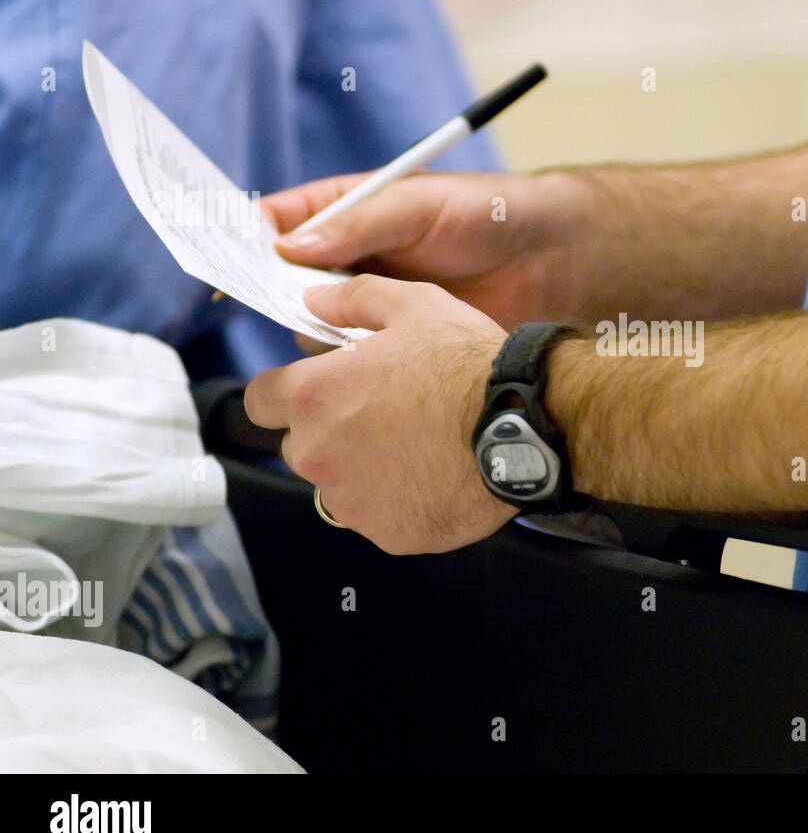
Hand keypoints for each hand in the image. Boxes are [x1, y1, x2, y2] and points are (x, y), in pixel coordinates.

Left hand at [243, 274, 518, 553]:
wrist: (523, 427)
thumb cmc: (467, 364)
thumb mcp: (413, 305)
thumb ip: (351, 299)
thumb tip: (313, 300)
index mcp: (314, 396)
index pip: (258, 402)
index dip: (285, 393)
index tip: (315, 390)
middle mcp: (319, 453)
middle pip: (297, 446)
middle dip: (327, 431)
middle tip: (381, 414)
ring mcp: (351, 500)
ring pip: (336, 485)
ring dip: (360, 468)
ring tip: (414, 446)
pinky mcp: (386, 533)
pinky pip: (377, 516)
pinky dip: (396, 500)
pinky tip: (432, 475)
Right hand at [264, 170, 592, 332]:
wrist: (550, 262)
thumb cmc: (488, 215)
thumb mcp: (420, 206)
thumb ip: (359, 224)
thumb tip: (292, 246)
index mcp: (351, 212)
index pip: (282, 220)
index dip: (250, 234)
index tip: (226, 250)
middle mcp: (352, 258)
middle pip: (285, 278)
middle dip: (272, 287)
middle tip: (273, 296)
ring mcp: (371, 302)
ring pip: (312, 322)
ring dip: (313, 325)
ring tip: (337, 323)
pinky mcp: (394, 340)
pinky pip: (351, 353)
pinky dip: (348, 356)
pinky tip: (363, 354)